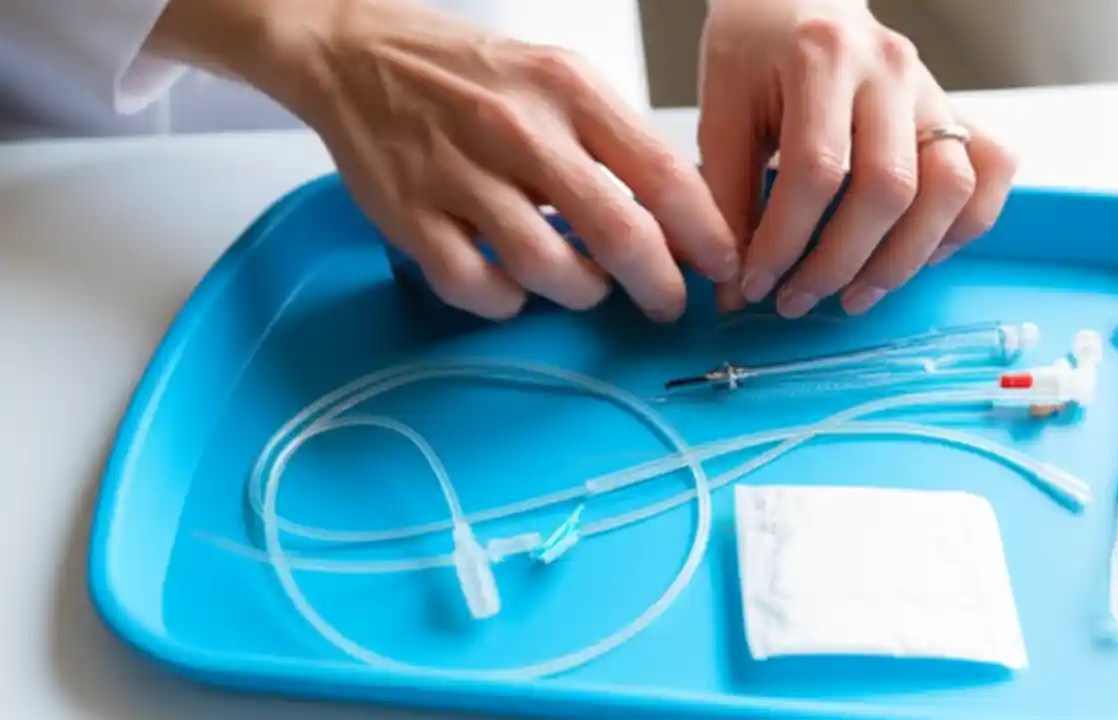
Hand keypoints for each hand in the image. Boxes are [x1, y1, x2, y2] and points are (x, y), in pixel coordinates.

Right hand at [149, 0, 738, 321]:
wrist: (356, 55)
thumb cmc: (472, 74)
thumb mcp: (558, 79)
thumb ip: (616, 142)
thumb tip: (681, 213)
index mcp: (568, 91)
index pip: (663, 175)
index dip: (705, 234)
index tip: (723, 264)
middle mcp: (518, 132)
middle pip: (618, 234)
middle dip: (659, 284)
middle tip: (667, 302)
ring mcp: (460, 177)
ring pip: (549, 271)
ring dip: (583, 293)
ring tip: (587, 285)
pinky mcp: (411, 219)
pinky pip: (478, 289)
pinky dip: (508, 302)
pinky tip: (515, 286)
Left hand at [698, 0, 1016, 316]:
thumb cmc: (754, 53)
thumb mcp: (722, 112)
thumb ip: (727, 197)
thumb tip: (736, 287)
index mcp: (823, 58)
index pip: (816, 170)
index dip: (785, 241)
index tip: (756, 282)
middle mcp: (890, 69)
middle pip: (889, 187)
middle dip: (840, 262)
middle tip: (798, 300)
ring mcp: (931, 89)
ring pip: (949, 188)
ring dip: (903, 259)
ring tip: (854, 295)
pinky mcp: (953, 109)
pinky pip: (989, 170)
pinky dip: (962, 225)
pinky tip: (915, 255)